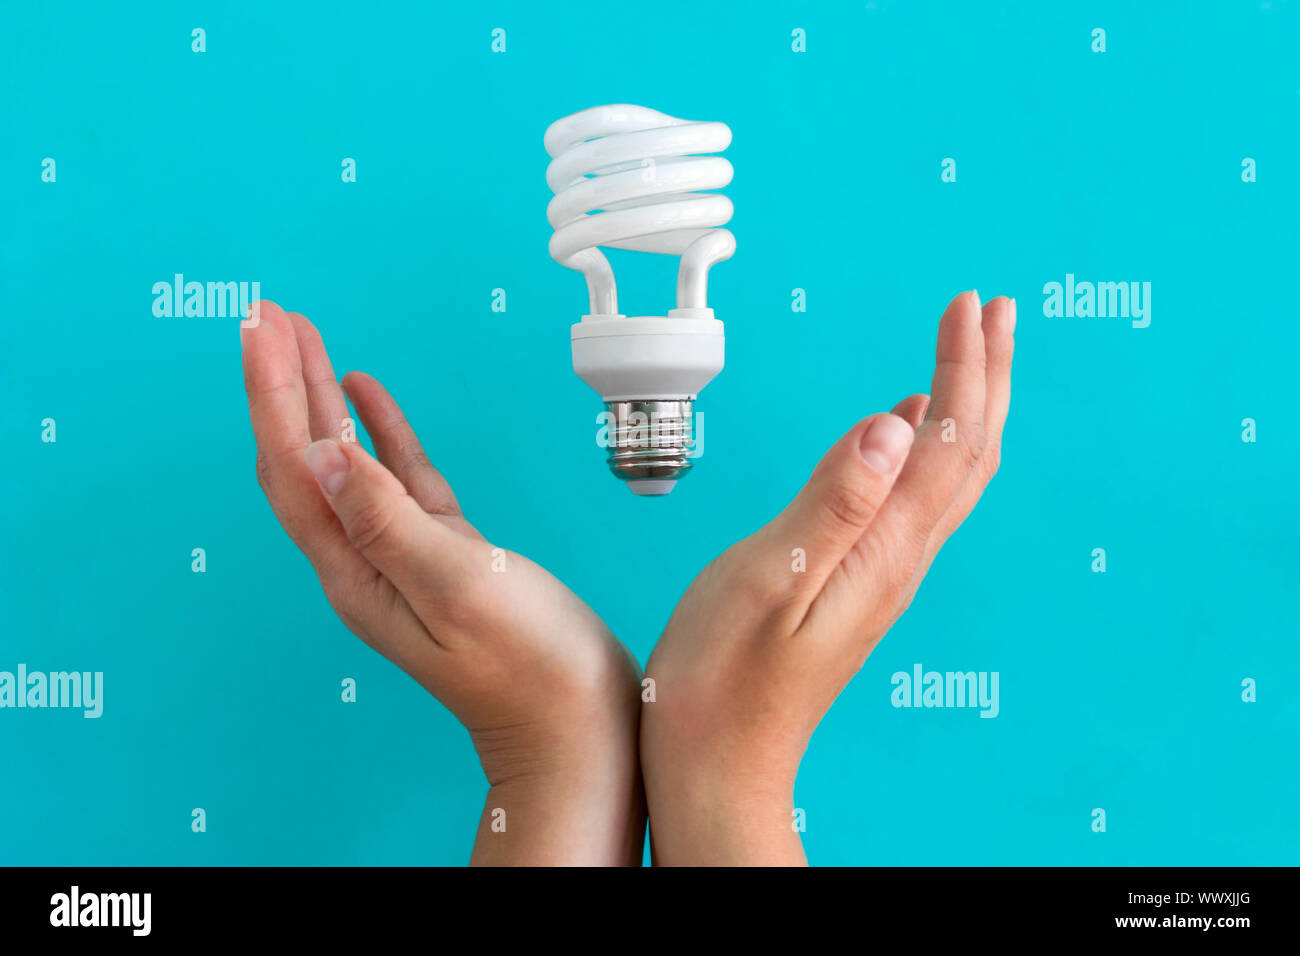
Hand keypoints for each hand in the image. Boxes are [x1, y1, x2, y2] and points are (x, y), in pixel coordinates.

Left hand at [240, 301, 643, 864]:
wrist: (578, 724)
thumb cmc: (528, 666)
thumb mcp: (458, 583)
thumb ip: (388, 518)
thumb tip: (324, 452)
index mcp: (355, 571)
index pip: (295, 466)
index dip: (271, 394)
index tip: (258, 328)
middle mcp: (365, 562)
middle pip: (306, 457)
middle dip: (281, 384)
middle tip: (268, 315)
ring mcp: (406, 555)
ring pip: (348, 461)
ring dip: (320, 400)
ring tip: (305, 339)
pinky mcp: (449, 551)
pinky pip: (399, 477)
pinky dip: (380, 431)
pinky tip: (366, 397)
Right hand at [640, 291, 1014, 864]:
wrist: (720, 764)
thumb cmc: (723, 683)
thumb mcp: (767, 581)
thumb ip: (832, 501)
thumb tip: (894, 423)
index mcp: (883, 550)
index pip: (946, 441)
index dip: (962, 368)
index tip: (969, 303)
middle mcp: (898, 559)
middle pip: (968, 455)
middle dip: (986, 376)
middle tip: (996, 310)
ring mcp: (880, 573)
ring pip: (948, 476)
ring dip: (964, 407)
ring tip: (969, 353)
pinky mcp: (855, 582)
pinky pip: (912, 501)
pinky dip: (924, 448)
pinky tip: (906, 427)